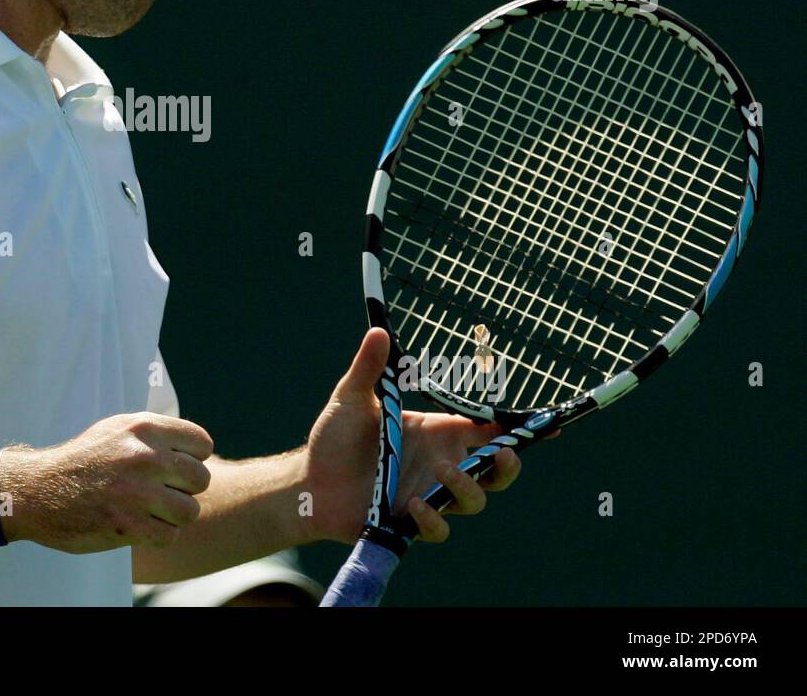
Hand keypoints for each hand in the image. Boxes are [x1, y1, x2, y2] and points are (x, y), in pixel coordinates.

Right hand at [0, 412, 212, 552]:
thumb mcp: (117, 430)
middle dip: (185, 489)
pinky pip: (169, 536)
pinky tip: (139, 526)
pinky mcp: (127, 525)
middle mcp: (144, 456)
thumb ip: (155, 434)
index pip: (202, 443)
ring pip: (190, 511)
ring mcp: (136, 492)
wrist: (38, 491)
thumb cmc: (83, 461)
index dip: (193, 458)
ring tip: (152, 511)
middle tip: (162, 493)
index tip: (174, 468)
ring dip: (173, 516)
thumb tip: (197, 447)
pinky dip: (157, 536)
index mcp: (143, 428)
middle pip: (200, 479)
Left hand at [301, 327, 524, 544]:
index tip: (550, 425)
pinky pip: (438, 529)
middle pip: (494, 470)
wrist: (308, 482)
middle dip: (508, 465)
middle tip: (503, 455)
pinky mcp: (411, 522)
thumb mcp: (351, 399)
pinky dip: (433, 520)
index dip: (519, 428)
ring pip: (474, 500)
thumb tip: (378, 330)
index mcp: (435, 432)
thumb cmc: (334, 439)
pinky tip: (413, 505)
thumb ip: (368, 369)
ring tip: (444, 472)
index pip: (487, 429)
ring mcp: (429, 494)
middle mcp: (439, 464)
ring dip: (468, 488)